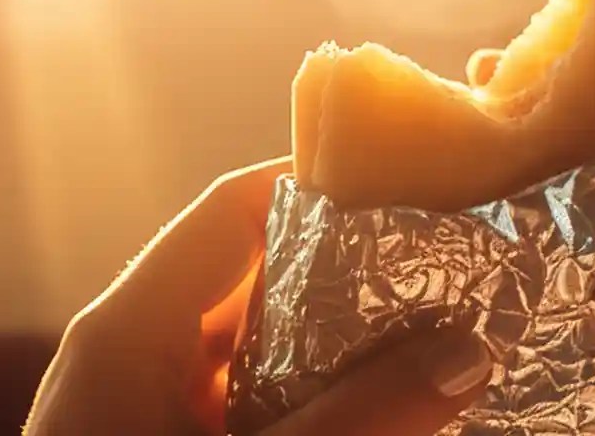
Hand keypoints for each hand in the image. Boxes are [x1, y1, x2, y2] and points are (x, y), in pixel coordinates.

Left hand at [23, 157, 491, 435]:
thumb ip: (361, 420)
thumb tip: (465, 350)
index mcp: (129, 332)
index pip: (232, 211)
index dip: (321, 184)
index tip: (417, 182)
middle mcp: (131, 354)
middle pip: (253, 275)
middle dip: (353, 272)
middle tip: (450, 268)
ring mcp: (144, 408)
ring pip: (259, 345)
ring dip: (341, 345)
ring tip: (435, 340)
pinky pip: (248, 403)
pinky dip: (313, 402)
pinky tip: (379, 417)